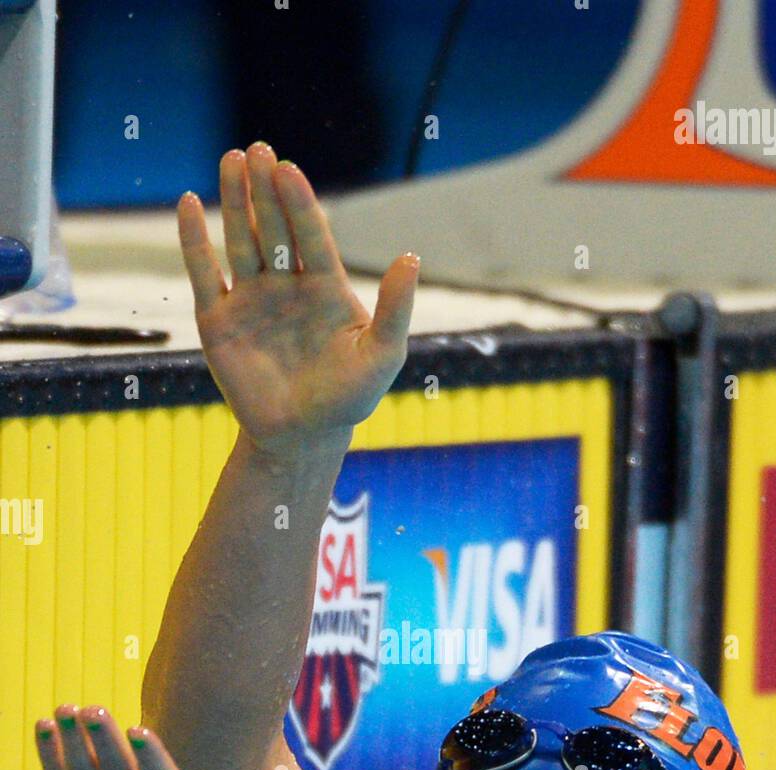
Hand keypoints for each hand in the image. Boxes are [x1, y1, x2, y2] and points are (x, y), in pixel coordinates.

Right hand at [177, 142, 419, 452]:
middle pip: (274, 227)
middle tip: (258, 150)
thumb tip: (410, 258)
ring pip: (240, 240)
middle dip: (265, 190)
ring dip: (235, 201)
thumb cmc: (348, 398)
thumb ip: (395, 309)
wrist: (302, 438)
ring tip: (231, 160)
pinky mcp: (218, 320)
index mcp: (325, 286)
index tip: (289, 170)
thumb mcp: (381, 356)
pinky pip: (204, 273)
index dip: (299, 203)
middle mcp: (286, 285)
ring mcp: (250, 299)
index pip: (311, 234)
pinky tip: (189, 203)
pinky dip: (193, 240)